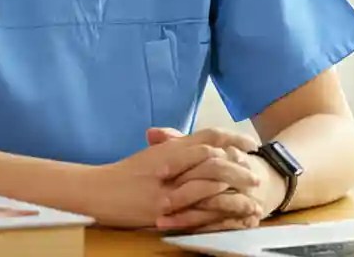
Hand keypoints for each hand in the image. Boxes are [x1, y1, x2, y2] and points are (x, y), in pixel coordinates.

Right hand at [86, 127, 260, 228]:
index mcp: (170, 147)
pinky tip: (233, 217)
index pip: (209, 136)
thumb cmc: (123, 175)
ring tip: (252, 199)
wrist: (96, 190)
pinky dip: (219, 212)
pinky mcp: (163, 209)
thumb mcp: (151, 156)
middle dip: (240, 167)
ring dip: (235, 191)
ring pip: (210, 183)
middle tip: (256, 176)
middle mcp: (171, 163)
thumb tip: (203, 147)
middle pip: (215, 158)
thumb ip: (175, 149)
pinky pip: (197, 208)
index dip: (234, 138)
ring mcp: (168, 187)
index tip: (252, 144)